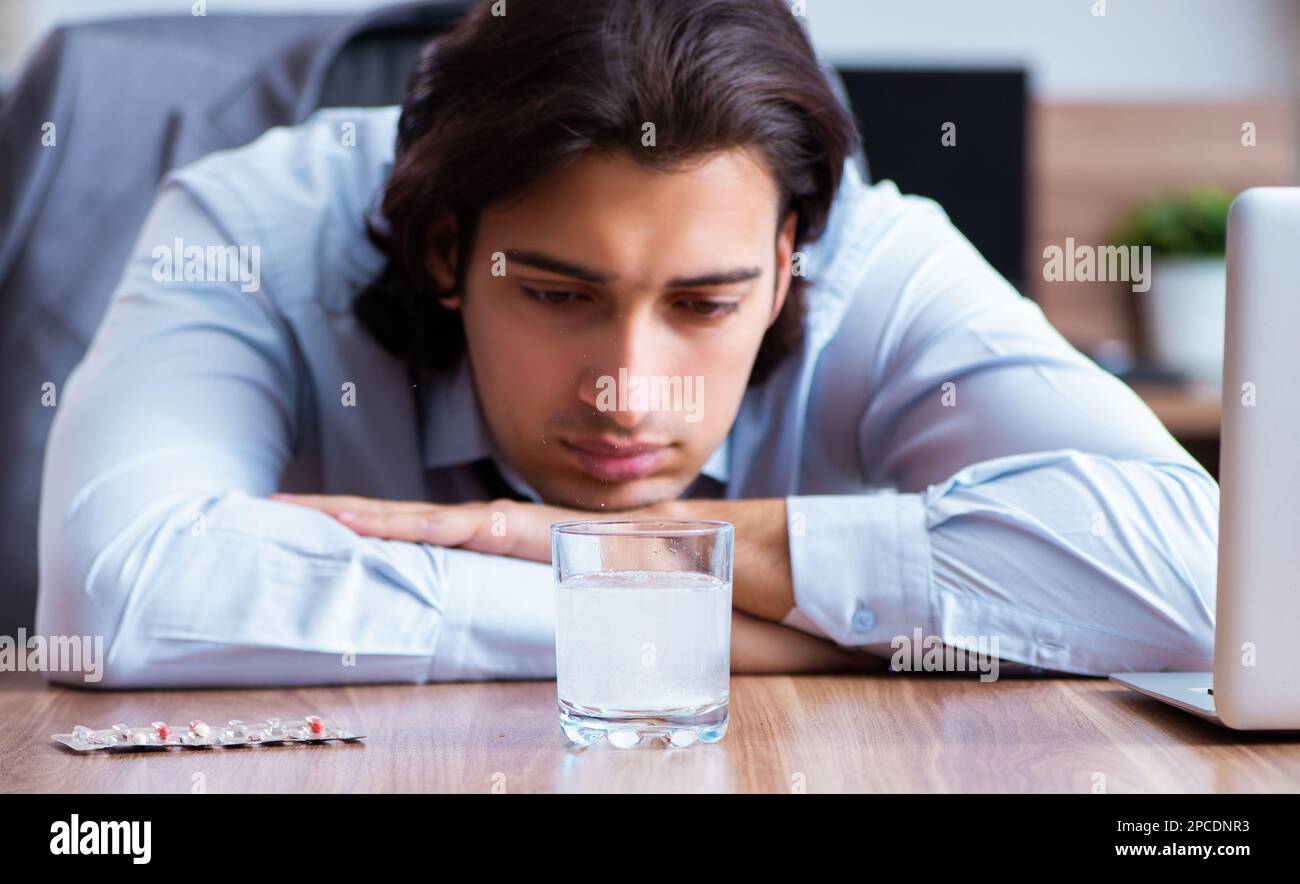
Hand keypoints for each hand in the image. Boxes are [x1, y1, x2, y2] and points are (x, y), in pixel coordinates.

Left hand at [270, 493, 580, 561]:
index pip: (392, 522)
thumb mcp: (516, 568)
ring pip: (408, 518)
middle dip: (327, 508)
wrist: (635, 536)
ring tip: (306, 512)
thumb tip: (442, 589)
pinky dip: (415, 528)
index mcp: (463, 529)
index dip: (343, 516)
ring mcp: (485, 521)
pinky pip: (454, 529)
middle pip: (385, 513)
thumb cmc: (575, 554)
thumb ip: (481, 572)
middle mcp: (466, 519)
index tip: (294, 513)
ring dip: (356, 515)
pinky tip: (383, 527)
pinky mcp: (507, 530)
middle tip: (272, 502)